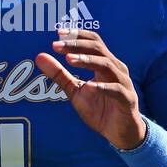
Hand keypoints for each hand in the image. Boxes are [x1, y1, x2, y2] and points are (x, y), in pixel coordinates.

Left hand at [35, 28, 145, 149]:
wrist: (119, 133)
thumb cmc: (99, 109)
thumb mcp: (75, 91)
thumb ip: (59, 74)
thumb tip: (39, 56)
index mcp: (105, 64)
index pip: (93, 42)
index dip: (77, 35)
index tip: (58, 33)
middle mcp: (116, 69)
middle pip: (98, 49)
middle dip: (76, 45)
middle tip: (57, 46)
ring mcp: (123, 83)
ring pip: (107, 65)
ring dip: (87, 61)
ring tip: (69, 60)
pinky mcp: (127, 99)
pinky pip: (116, 90)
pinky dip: (103, 86)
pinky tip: (89, 86)